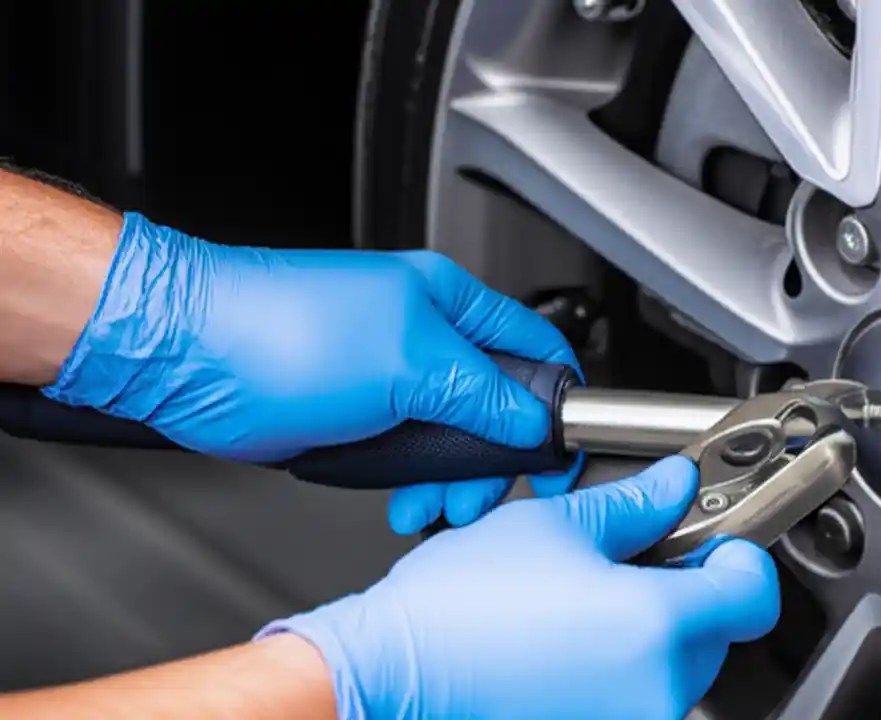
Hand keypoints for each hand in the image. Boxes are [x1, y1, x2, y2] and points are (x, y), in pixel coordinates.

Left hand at [44, 213, 579, 500]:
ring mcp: (390, 372)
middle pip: (498, 402)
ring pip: (453, 434)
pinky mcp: (357, 409)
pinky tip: (398, 499)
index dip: (558, 402)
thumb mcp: (405, 362)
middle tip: (478, 495)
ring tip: (428, 504)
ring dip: (449, 478)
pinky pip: (408, 450)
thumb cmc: (276, 334)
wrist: (182, 354)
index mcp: (448, 300)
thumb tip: (533, 419)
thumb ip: (481, 391)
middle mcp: (425, 332)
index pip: (536, 348)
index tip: (561, 454)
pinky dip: (411, 481)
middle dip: (495, 458)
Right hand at [259, 457, 780, 719]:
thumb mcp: (554, 526)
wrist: (392, 674)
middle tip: (636, 557)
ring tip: (590, 597)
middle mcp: (656, 690)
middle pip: (720, 628)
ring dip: (654, 627)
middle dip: (690, 587)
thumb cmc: (457, 609)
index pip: (754, 591)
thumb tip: (677, 487)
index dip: (738, 553)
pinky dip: (624, 665)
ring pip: (682, 664)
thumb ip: (635, 505)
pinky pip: (641, 694)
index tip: (712, 537)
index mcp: (655, 626)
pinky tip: (575, 636)